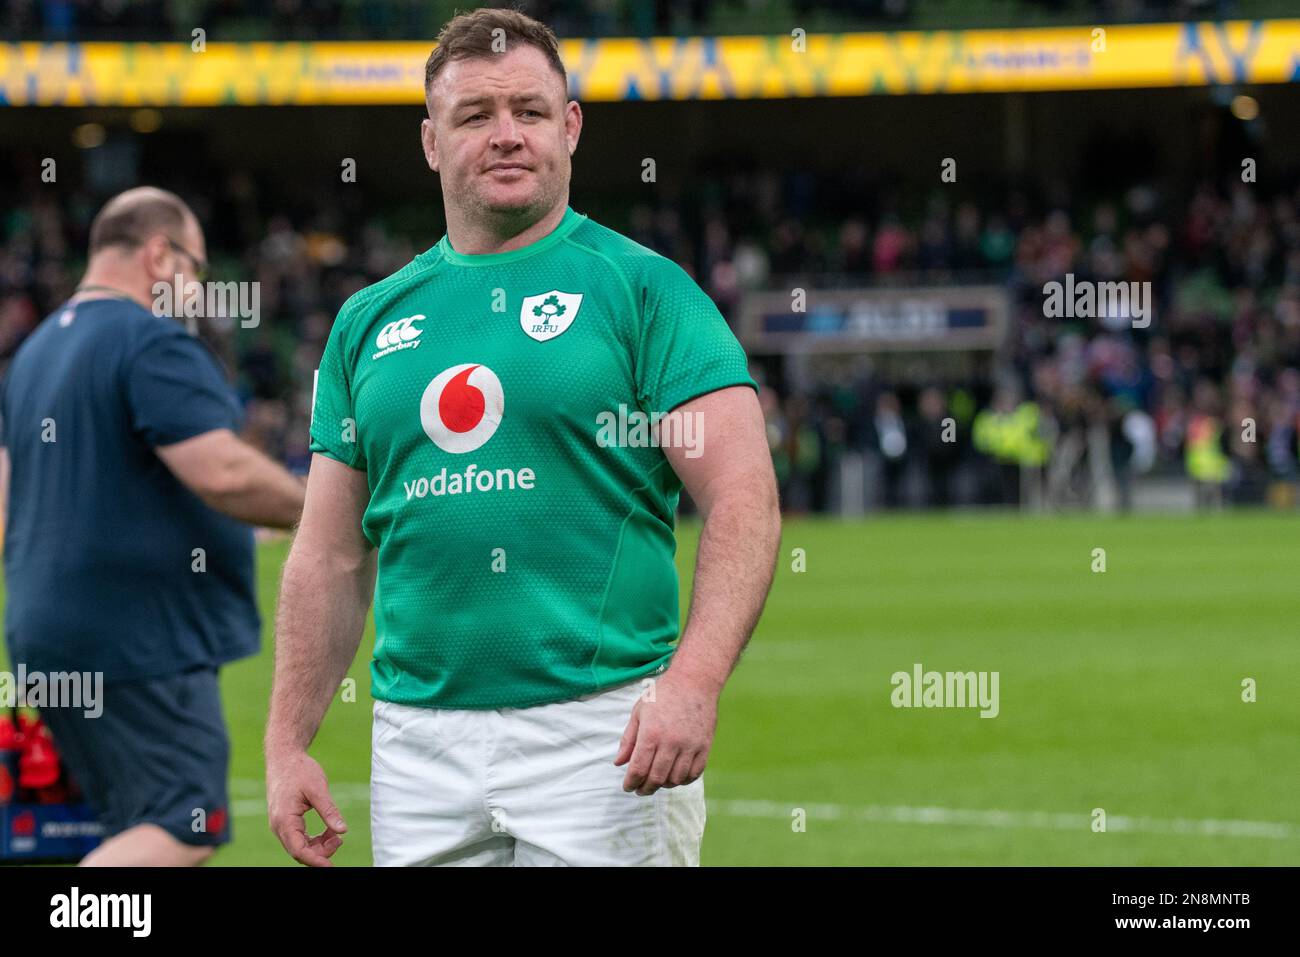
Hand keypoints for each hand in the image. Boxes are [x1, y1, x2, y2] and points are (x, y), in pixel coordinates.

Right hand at [267, 749, 347, 866]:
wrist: (284, 758)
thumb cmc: (299, 770)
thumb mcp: (318, 789)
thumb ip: (329, 810)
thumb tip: (343, 831)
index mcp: (284, 820)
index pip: (298, 850)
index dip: (316, 860)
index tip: (331, 866)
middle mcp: (279, 826)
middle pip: (299, 851)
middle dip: (321, 852)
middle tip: (339, 840)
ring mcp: (281, 825)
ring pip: (299, 846)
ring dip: (318, 846)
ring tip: (336, 835)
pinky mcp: (286, 822)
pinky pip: (299, 839)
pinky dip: (314, 839)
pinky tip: (329, 831)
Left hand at [614, 671, 718, 795]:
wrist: (694, 681)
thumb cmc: (663, 694)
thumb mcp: (639, 712)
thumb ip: (628, 740)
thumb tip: (619, 763)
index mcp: (651, 733)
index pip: (638, 769)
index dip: (631, 783)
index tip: (628, 786)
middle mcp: (671, 742)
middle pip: (656, 778)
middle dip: (645, 788)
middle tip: (640, 789)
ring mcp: (690, 746)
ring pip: (675, 779)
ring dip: (664, 785)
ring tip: (657, 781)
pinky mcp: (704, 746)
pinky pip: (694, 773)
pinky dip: (683, 780)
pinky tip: (675, 776)